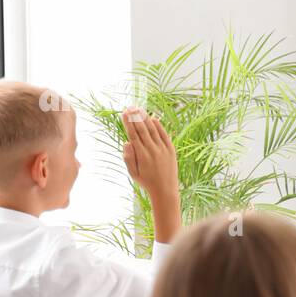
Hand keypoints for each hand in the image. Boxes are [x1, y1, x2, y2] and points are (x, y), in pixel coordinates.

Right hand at [122, 108, 180, 242]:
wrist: (165, 189)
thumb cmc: (146, 181)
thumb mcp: (133, 173)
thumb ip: (128, 157)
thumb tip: (127, 142)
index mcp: (141, 155)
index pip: (133, 135)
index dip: (128, 123)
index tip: (124, 113)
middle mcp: (153, 150)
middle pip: (142, 129)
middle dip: (135, 117)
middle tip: (130, 106)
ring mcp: (163, 149)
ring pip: (153, 130)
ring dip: (146, 118)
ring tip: (139, 109)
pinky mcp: (171, 150)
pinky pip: (164, 135)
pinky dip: (159, 126)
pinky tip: (153, 118)